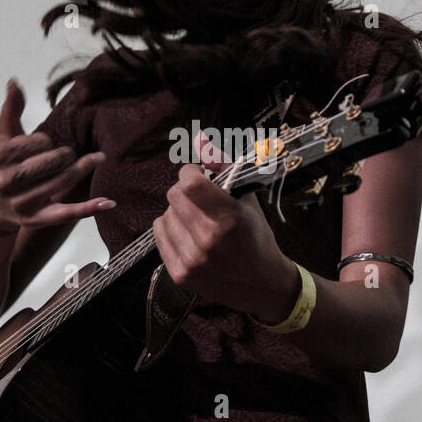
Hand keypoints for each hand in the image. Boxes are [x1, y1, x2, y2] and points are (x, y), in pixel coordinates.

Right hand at [0, 78, 112, 233]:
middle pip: (49, 163)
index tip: (45, 143)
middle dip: (65, 154)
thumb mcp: (2, 136)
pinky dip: (89, 208)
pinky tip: (109, 202)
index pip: (34, 142)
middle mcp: (6, 182)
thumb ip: (11, 109)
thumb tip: (15, 81)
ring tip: (98, 158)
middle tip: (68, 153)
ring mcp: (22, 203)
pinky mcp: (38, 220)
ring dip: (83, 169)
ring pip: (61, 183)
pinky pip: (67, 214)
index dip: (45, 140)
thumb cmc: (3, 164)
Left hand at [152, 132, 298, 318]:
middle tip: (200, 201)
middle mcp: (209, 241)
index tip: (198, 176)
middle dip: (185, 192)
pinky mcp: (181, 275)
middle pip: (174, 196)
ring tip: (196, 221)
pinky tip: (187, 234)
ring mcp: (193, 260)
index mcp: (229, 219)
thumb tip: (197, 138)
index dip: (190, 172)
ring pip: (164, 215)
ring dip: (178, 212)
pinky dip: (170, 229)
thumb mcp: (246, 198)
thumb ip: (221, 164)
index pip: (189, 183)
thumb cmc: (255, 236)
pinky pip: (159, 235)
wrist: (262, 283)